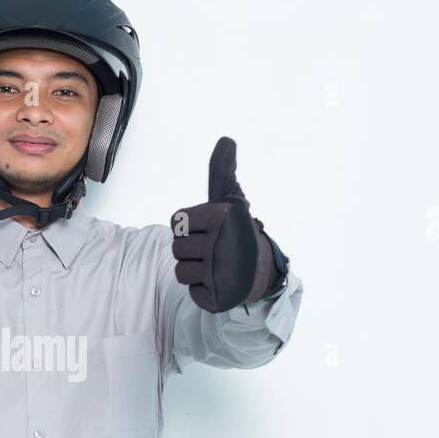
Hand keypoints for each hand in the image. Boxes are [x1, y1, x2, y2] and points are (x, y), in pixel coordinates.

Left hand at [169, 136, 287, 312]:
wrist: (262, 271)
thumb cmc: (237, 232)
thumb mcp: (230, 199)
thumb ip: (221, 171)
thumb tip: (226, 140)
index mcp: (220, 217)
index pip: (176, 221)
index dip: (188, 226)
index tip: (210, 229)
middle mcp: (221, 244)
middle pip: (176, 248)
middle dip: (190, 249)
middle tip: (214, 249)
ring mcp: (220, 273)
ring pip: (181, 272)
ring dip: (195, 271)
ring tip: (216, 266)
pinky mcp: (218, 297)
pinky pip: (192, 293)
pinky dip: (203, 291)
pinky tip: (219, 283)